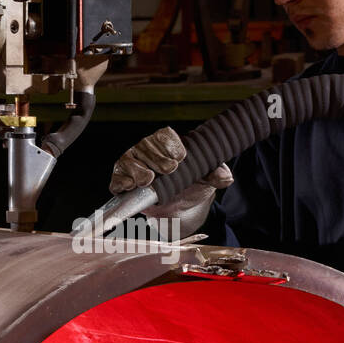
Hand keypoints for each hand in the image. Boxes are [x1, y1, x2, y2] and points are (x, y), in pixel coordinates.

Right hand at [110, 126, 232, 229]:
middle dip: (157, 158)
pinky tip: (131, 186)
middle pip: (146, 145)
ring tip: (149, 179)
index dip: (171, 144)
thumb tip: (226, 177)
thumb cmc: (190, 185)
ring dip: (138, 170)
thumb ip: (216, 175)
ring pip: (129, 160)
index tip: (181, 157)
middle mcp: (147, 149)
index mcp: (167, 143)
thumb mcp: (207, 179)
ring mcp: (132, 164)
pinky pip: (117, 178)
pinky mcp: (121, 180)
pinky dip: (121, 181)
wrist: (178, 207)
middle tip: (170, 170)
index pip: (165, 135)